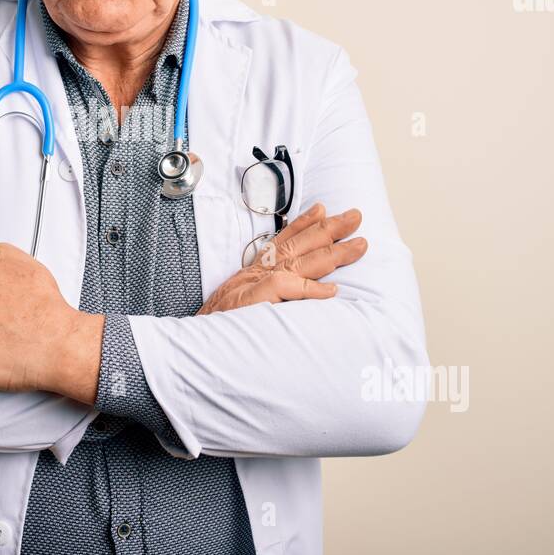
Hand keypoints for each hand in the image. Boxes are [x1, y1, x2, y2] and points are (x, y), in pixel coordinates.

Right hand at [197, 203, 365, 315]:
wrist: (193, 345)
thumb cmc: (219, 329)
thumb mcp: (241, 306)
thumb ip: (264, 297)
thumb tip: (293, 296)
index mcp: (253, 273)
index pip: (281, 242)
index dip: (303, 224)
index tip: (323, 209)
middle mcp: (255, 274)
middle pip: (297, 245)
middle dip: (329, 228)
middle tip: (356, 216)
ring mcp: (255, 286)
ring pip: (300, 262)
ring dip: (333, 252)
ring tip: (360, 246)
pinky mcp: (256, 301)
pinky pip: (287, 289)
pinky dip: (311, 290)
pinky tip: (333, 290)